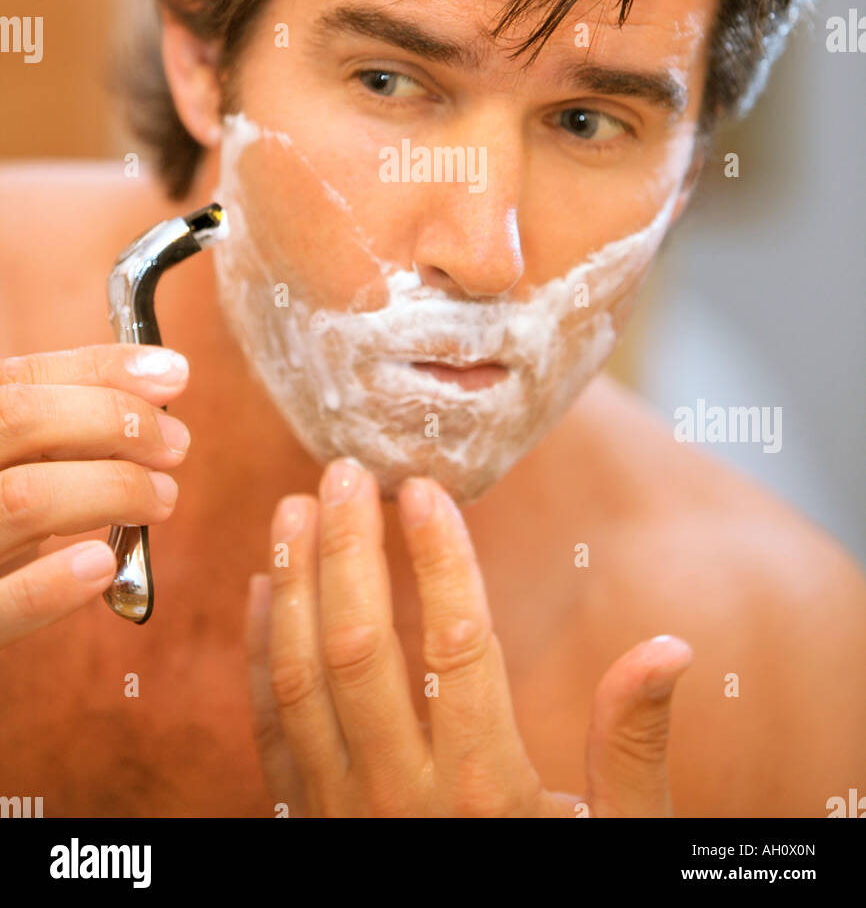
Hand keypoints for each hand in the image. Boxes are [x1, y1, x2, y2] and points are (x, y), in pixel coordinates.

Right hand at [0, 344, 190, 644]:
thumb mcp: (15, 462)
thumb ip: (69, 424)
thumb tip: (167, 374)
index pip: (22, 379)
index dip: (104, 371)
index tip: (175, 374)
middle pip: (20, 419)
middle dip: (115, 421)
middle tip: (176, 445)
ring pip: (25, 498)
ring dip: (112, 490)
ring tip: (160, 499)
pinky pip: (4, 602)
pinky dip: (56, 584)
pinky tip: (102, 566)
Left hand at [245, 456, 693, 816]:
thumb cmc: (561, 898)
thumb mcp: (619, 845)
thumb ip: (632, 749)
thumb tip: (668, 650)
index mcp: (486, 795)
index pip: (455, 648)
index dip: (440, 560)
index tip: (428, 488)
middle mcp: (402, 800)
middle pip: (360, 650)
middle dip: (350, 550)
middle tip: (346, 471)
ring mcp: (342, 817)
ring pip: (302, 681)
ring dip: (293, 586)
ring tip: (296, 506)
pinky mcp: (307, 827)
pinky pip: (270, 729)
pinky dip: (261, 652)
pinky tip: (265, 590)